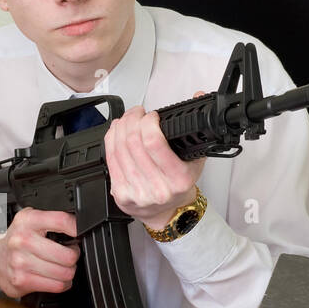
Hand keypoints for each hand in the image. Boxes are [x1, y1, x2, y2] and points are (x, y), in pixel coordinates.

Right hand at [0, 208, 79, 297]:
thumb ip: (52, 220)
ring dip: (68, 272)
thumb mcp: (31, 220)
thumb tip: (79, 226)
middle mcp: (22, 240)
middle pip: (67, 255)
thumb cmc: (17, 240)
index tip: (80, 234)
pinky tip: (57, 278)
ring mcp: (20, 262)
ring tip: (62, 267)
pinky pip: (56, 286)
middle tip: (68, 255)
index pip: (61, 221)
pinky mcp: (21, 280)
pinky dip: (62, 284)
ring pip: (64, 273)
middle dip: (73, 257)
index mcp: (27, 220)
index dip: (77, 229)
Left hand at [105, 94, 206, 229]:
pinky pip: (110, 159)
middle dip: (133, 120)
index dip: (148, 122)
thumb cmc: (180, 185)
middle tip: (137, 113)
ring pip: (119, 149)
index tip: (152, 116)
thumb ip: (197, 127)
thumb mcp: (196, 159)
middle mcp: (157, 188)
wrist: (168, 212)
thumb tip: (198, 96)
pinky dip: (111, 139)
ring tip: (128, 119)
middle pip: (133, 143)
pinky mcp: (120, 194)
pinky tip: (117, 131)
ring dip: (121, 126)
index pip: (154, 142)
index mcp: (178, 179)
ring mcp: (136, 192)